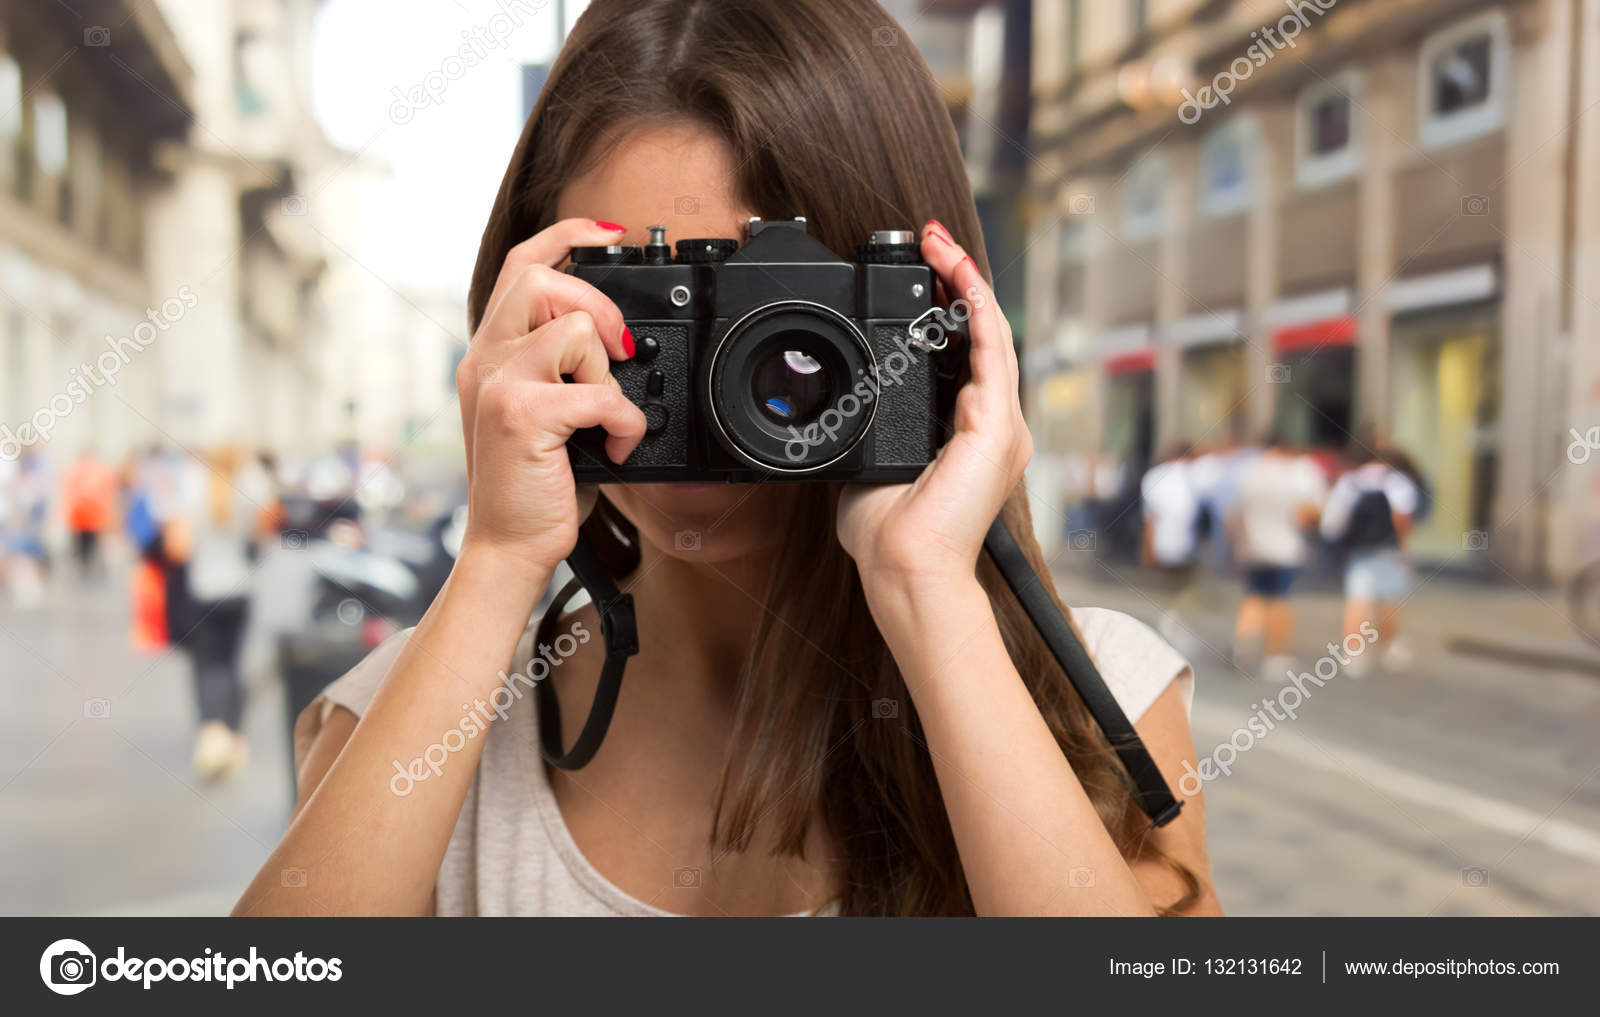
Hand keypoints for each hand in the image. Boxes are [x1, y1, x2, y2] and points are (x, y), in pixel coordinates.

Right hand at [454, 218, 645, 574]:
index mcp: (490, 355)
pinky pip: (599, 393)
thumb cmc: (534, 488)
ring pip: (572, 329)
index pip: (521, 266)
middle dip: (597, 306)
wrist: (508, 548)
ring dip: (608, 373)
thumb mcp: (544, 415)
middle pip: (542, 279)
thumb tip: (617, 342)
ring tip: (603, 415)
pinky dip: (625, 422)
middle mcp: (487, 361)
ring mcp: (500, 384)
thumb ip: (562, 371)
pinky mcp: (522, 415)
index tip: (608, 233)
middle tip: (618, 353)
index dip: (565, 236)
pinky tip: (618, 445)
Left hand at [836, 221, 1031, 592]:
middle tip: (932, 239)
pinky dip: (976, 307)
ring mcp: (1001, 427)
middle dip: (957, 281)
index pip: (963, 357)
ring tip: (939, 243)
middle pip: (981, 336)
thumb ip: (867, 435)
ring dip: (965, 282)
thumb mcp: (868, 469)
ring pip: (990, 334)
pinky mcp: (998, 428)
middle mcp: (992, 427)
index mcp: (966, 436)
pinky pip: (991, 351)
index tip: (922, 275)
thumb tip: (837, 414)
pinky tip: (959, 275)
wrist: (906, 570)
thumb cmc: (889, 535)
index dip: (947, 310)